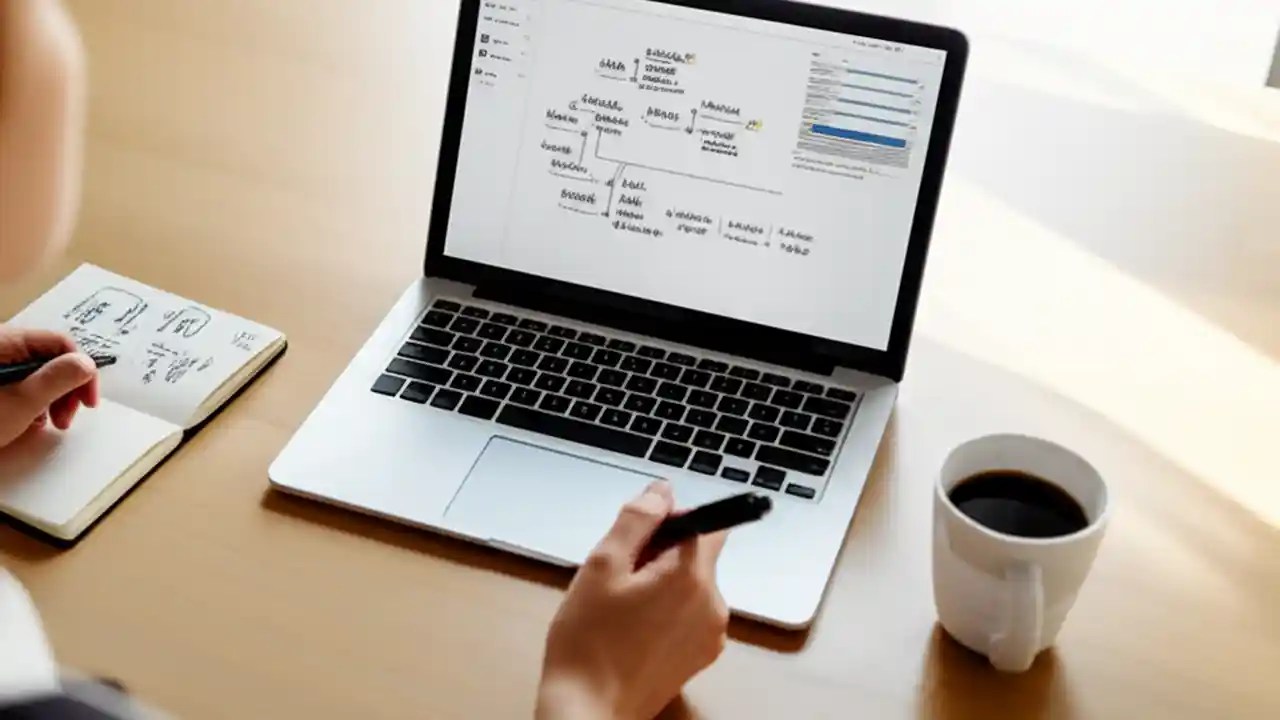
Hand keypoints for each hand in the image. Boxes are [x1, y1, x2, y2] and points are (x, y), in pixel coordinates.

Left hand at [0, 327, 99, 448]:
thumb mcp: (22, 402)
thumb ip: (58, 378)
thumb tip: (87, 363)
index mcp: (5, 341)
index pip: (60, 343)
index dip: (81, 371)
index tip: (88, 402)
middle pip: (49, 358)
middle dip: (66, 389)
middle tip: (66, 420)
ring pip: (37, 373)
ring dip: (51, 399)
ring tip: (47, 425)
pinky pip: (20, 383)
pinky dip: (31, 402)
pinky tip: (28, 422)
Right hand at [537, 481, 729, 719]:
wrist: (589, 710)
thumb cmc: (588, 642)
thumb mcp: (602, 566)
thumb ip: (637, 520)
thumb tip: (662, 491)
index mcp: (691, 576)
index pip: (707, 522)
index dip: (671, 520)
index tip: (641, 535)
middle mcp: (713, 603)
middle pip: (698, 554)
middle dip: (661, 553)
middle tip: (619, 575)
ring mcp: (711, 633)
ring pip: (693, 584)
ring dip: (663, 582)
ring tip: (622, 605)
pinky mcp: (702, 655)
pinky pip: (691, 614)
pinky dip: (667, 610)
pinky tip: (633, 627)